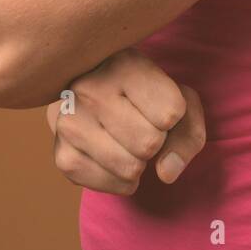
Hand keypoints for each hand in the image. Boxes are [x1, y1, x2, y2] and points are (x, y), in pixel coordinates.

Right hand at [46, 48, 206, 194]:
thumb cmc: (146, 97)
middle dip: (155, 141)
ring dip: (138, 162)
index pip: (171, 112)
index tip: (156, 103)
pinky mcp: (62, 156)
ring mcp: (69, 122)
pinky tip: (112, 153)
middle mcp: (89, 88)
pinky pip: (114, 186)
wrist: (94, 96)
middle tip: (139, 123)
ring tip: (125, 137)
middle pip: (149, 143)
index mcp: (123, 64)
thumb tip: (167, 173)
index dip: (172, 116)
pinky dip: (122, 179)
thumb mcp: (178, 99)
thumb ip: (189, 133)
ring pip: (131, 168)